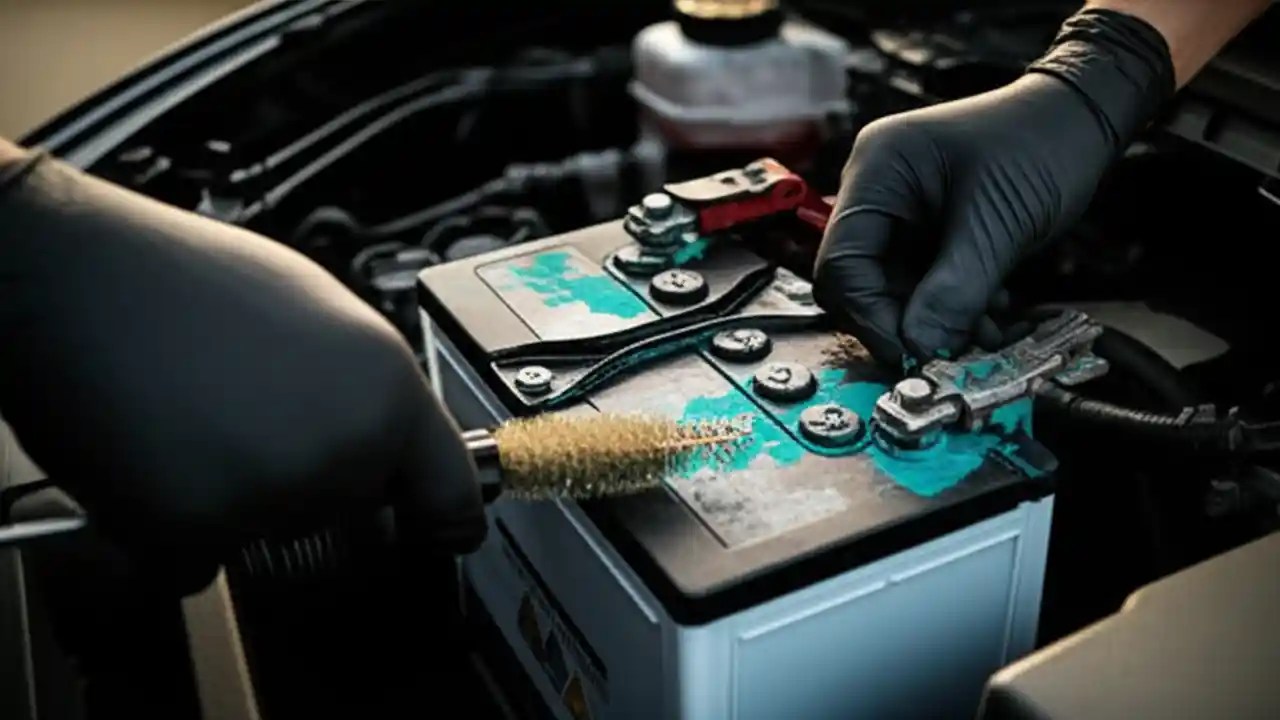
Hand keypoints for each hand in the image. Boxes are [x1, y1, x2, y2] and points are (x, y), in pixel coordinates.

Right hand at [0, 149, 484, 590]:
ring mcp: (270, 498)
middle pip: (353, 522)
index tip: (439, 532)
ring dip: (241, 507)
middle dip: (314, 494)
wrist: (74, 276)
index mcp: (386, 393)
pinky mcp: (192, 533)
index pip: (452, 498)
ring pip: (274, 541)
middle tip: (256, 430)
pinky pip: (199, 565)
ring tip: (199, 423)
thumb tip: (398, 448)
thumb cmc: (188, 282)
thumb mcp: (324, 317)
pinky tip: (158, 457)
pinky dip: (173, 531)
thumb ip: (373, 394)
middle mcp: (344, 451)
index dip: (444, 520)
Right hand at [813, 8, 1175, 366]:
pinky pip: (923, 282)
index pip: (842, 262)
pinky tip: (988, 313)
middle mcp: (878, 190)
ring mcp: (901, 210)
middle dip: (906, 321)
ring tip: (984, 333)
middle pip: (863, 281)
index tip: (910, 354)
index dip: (870, 316)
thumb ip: (956, 291)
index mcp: (877, 171)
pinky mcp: (927, 229)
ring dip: (936, 320)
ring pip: (896, 289)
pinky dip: (952, 306)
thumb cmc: (1043, 140)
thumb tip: (920, 349)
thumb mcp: (999, 223)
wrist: (1083, 115)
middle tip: (947, 352)